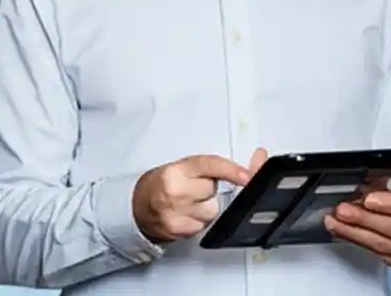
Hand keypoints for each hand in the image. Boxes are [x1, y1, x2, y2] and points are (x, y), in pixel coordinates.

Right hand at [132, 149, 267, 243]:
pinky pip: (204, 225)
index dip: (231, 170)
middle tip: (193, 188)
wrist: (135, 208)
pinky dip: (198, 220)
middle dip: (209, 190)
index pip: (209, 166)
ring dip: (205, 207)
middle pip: (214, 191)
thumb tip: (255, 160)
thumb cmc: (158, 185)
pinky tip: (185, 215)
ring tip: (187, 203)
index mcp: (176, 171)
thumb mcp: (181, 168)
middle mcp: (176, 191)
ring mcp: (177, 213)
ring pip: (212, 211)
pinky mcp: (180, 230)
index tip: (248, 175)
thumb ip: (211, 167)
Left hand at [324, 191, 390, 273]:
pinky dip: (362, 244)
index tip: (369, 199)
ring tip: (336, 222)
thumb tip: (370, 185)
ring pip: (385, 245)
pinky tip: (348, 234)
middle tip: (343, 210)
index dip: (390, 203)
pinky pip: (383, 256)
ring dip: (356, 233)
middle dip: (364, 219)